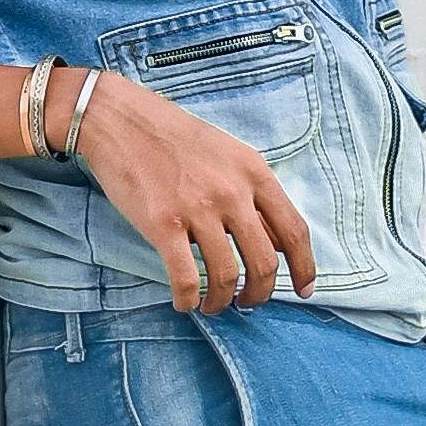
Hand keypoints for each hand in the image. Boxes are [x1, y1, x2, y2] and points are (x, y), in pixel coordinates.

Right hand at [75, 76, 320, 312]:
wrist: (121, 120)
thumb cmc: (175, 138)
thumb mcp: (229, 155)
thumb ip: (252, 195)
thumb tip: (274, 242)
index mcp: (254, 172)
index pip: (294, 231)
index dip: (304, 268)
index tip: (303, 290)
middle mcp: (231, 192)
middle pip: (264, 263)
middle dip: (261, 294)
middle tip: (250, 303)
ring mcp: (197, 208)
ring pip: (226, 276)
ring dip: (222, 301)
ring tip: (214, 304)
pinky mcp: (162, 224)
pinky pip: (185, 278)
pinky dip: (188, 300)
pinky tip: (185, 302)